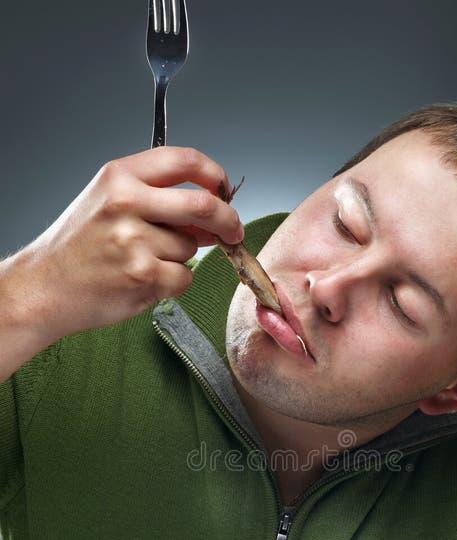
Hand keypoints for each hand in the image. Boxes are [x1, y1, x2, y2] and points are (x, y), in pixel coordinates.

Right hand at [3, 146, 243, 349]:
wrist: (46, 286)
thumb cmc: (80, 246)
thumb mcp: (109, 201)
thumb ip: (157, 198)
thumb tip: (211, 210)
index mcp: (120, 176)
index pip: (184, 160)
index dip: (215, 175)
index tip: (225, 190)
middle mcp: (127, 202)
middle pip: (204, 204)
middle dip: (228, 220)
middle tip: (233, 232)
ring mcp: (135, 240)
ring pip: (191, 248)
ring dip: (180, 258)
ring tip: (144, 261)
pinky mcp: (143, 274)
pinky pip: (184, 277)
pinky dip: (173, 282)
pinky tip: (144, 280)